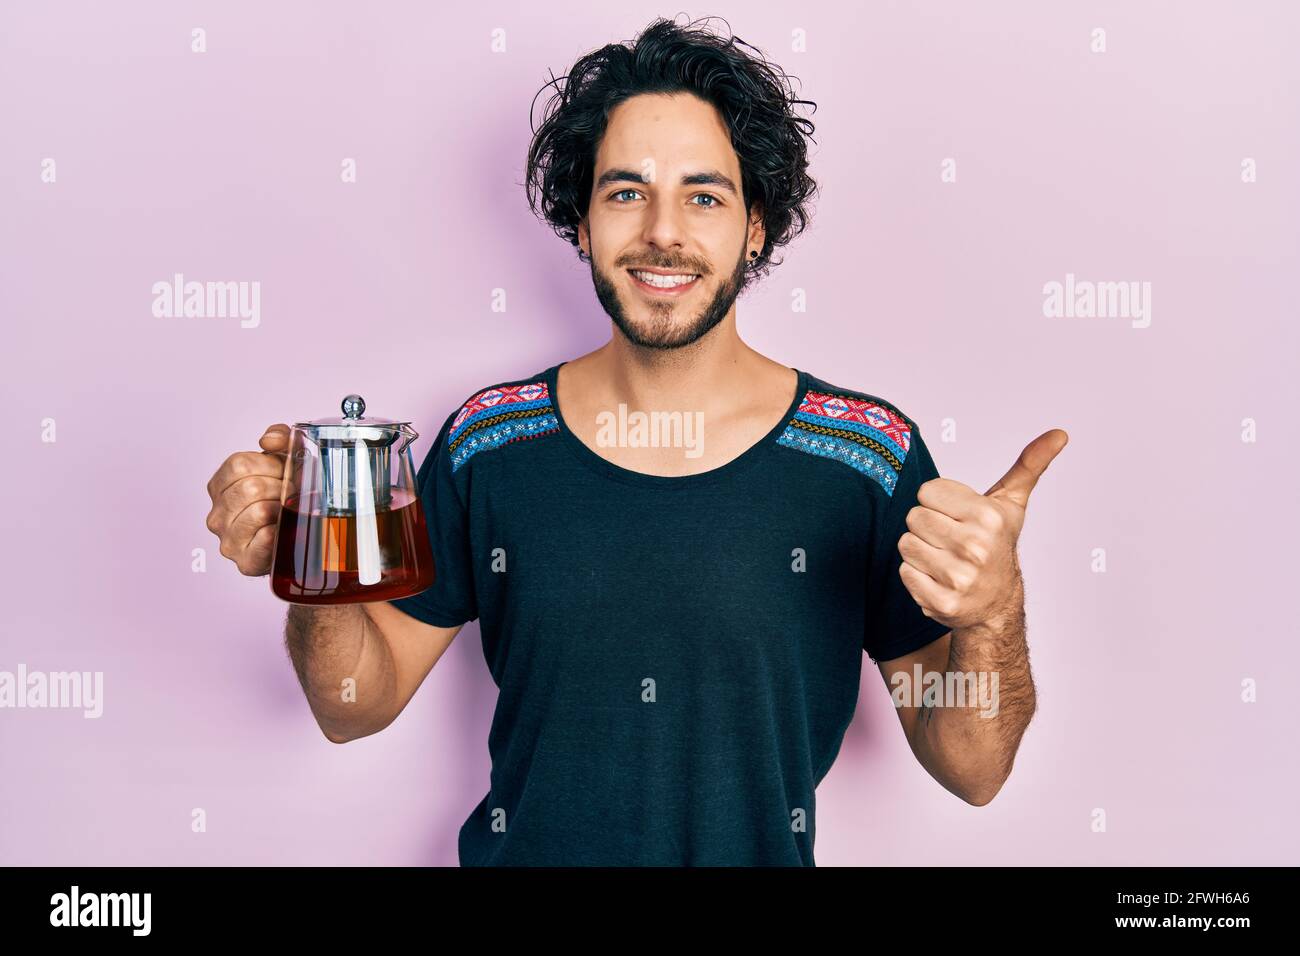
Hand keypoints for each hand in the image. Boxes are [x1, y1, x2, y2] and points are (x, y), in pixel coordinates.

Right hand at [204, 424, 290, 575]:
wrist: (301, 537)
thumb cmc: (288, 496)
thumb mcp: (286, 460)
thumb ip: (280, 438)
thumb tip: (269, 440)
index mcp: (220, 486)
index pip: (239, 465)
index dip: (270, 466)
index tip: (284, 474)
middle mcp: (216, 514)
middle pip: (250, 488)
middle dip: (281, 488)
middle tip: (292, 495)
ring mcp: (227, 540)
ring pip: (259, 511)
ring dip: (284, 509)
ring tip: (288, 512)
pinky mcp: (245, 562)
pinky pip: (265, 540)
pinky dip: (281, 531)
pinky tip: (284, 530)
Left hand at [897, 429, 1067, 629]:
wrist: (996, 602)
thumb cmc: (997, 543)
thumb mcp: (1011, 502)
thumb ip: (1028, 464)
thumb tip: (1060, 433)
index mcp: (989, 517)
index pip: (926, 491)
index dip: (938, 501)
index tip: (957, 515)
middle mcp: (975, 547)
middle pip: (914, 517)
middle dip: (927, 525)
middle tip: (949, 538)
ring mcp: (959, 577)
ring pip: (906, 544)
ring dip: (920, 550)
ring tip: (944, 557)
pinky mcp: (941, 602)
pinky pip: (904, 572)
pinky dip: (916, 575)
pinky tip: (937, 578)